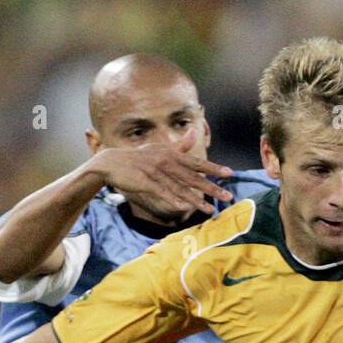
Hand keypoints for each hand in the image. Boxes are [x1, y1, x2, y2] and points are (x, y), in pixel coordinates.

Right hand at [91, 132, 233, 215]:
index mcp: (171, 154)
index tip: (230, 173)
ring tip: (211, 209)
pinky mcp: (145, 182)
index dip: (214, 168)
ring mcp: (155, 172)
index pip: (197, 162)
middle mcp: (166, 162)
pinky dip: (172, 199)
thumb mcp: (161, 149)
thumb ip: (180, 145)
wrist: (112, 163)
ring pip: (180, 188)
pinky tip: (184, 207)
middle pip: (193, 177)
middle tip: (227, 197)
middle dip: (211, 188)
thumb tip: (194, 132)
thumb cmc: (139, 158)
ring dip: (196, 200)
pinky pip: (162, 192)